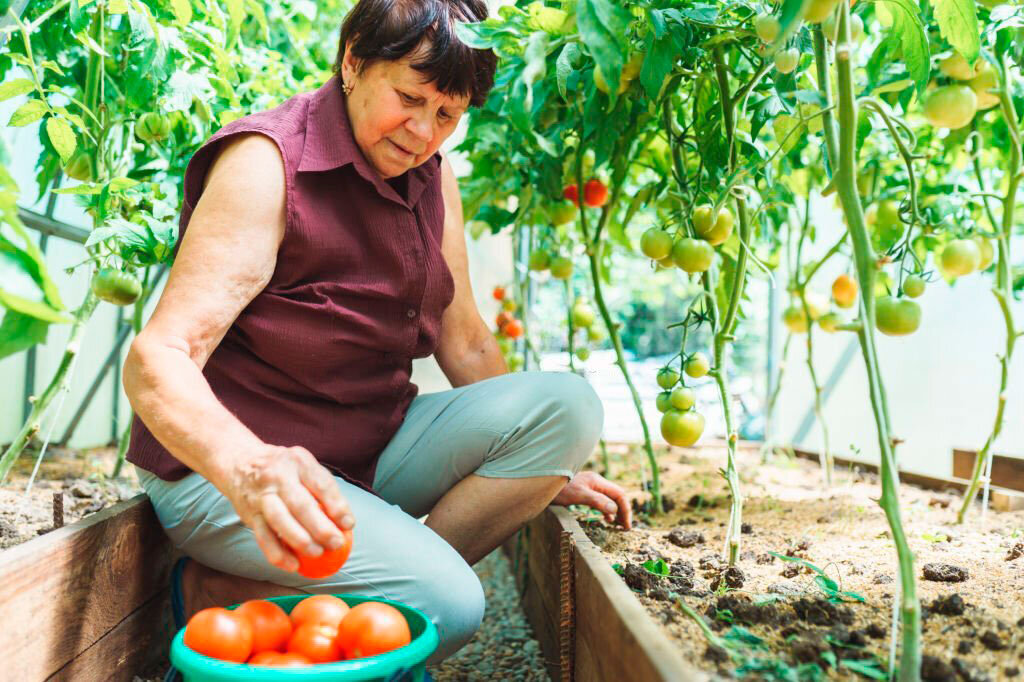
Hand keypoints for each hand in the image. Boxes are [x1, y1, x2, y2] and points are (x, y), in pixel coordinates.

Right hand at [217, 444, 354, 572]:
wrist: (238, 461)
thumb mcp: (303, 464)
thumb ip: (322, 488)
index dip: (336, 505)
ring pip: (280, 521)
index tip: (348, 524)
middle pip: (300, 504)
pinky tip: (292, 565)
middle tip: (336, 544)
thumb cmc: (283, 468)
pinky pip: (263, 536)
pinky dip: (277, 553)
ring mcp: (261, 496)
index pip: (321, 484)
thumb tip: (344, 522)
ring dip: (299, 540)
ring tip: (317, 553)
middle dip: (320, 527)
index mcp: (298, 461)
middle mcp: (278, 476)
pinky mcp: (249, 514)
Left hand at [551, 470, 631, 529]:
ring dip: (616, 511)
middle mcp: (596, 483)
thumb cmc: (559, 489)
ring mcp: (590, 487)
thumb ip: (597, 501)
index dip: (626, 509)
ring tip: (619, 525)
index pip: (619, 494)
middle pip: (616, 497)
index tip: (627, 525)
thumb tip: (614, 510)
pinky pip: (601, 501)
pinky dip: (607, 510)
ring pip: (610, 499)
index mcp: (598, 482)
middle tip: (625, 527)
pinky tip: (607, 519)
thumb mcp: (578, 496)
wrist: (542, 482)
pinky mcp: (584, 492)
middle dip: (623, 511)